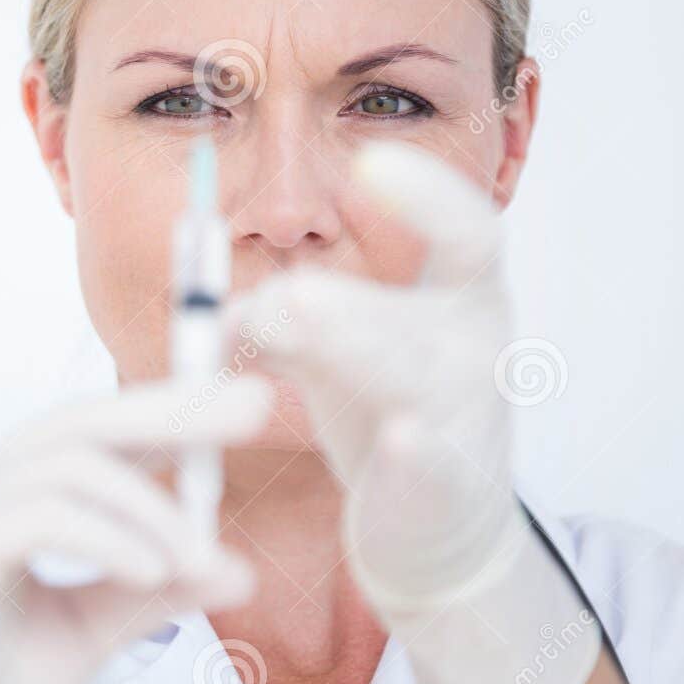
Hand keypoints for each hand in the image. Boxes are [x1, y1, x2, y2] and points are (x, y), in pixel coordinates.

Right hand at [0, 376, 271, 683]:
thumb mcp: (89, 632)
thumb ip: (152, 593)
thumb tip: (236, 567)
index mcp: (1, 494)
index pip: (92, 432)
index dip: (167, 412)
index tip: (243, 405)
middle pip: (81, 421)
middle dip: (174, 410)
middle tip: (252, 405)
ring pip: (73, 466)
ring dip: (153, 509)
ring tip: (198, 557)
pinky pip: (48, 516)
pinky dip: (112, 539)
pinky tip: (153, 570)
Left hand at [224, 141, 600, 683]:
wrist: (438, 521)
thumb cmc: (383, 401)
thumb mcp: (334, 341)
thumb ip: (276, 310)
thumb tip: (206, 298)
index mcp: (462, 292)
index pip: (467, 229)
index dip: (427, 194)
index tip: (370, 163)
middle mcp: (477, 344)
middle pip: (427, 304)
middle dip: (353, 295)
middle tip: (288, 291)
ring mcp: (468, 415)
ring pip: (420, 371)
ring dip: (358, 342)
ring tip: (298, 313)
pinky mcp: (448, 484)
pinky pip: (434, 462)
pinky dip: (418, 452)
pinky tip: (400, 435)